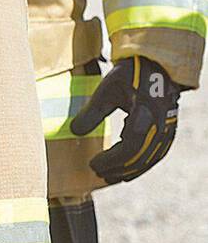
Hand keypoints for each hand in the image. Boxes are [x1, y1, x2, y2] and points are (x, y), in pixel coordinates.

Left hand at [70, 56, 181, 183]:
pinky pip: (156, 154)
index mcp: (146, 111)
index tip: (93, 164)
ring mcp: (167, 128)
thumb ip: (92, 110)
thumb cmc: (129, 74)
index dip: (112, 159)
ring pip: (150, 158)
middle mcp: (161, 123)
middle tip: (97, 173)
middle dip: (118, 168)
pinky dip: (141, 165)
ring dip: (130, 170)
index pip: (130, 144)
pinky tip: (127, 172)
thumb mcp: (107, 88)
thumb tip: (74, 132)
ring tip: (109, 177)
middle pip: (140, 156)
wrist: (156, 65)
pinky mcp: (168, 130)